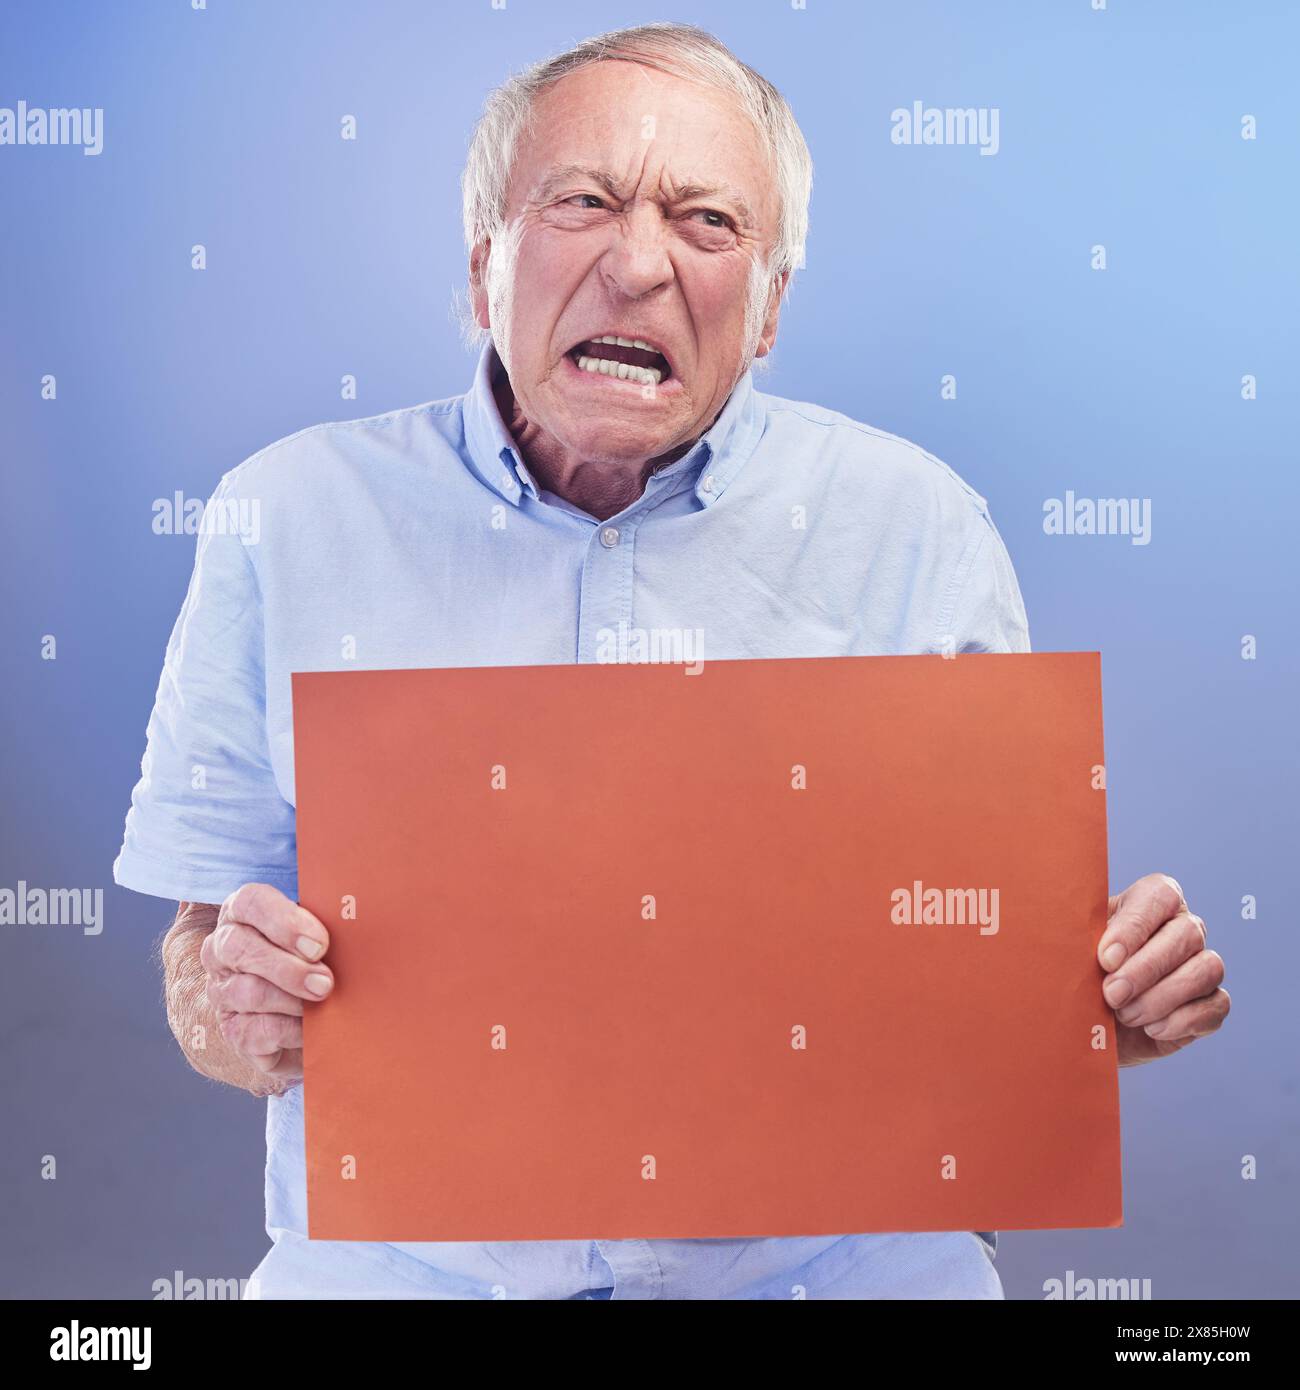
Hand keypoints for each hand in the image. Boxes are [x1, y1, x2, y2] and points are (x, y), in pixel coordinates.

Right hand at [200, 883, 332, 1084]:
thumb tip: (349, 919)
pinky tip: (310, 1029)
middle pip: (240, 948)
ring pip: (248, 992)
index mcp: (243, 913)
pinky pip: (255, 1030)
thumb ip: (326, 922)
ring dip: (292, 1000)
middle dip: (288, 967)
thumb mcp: (320, 934)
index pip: (250, 902)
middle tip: (325, 982)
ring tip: (322, 1002)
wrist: (308, 1015)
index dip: (285, 922)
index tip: (320, 944)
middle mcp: (223, 948)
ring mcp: (222, 990)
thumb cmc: (316, 958)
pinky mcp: (231, 1029)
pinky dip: (289, 1030)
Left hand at [1097, 873, 1228, 1066]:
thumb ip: (1080, 936)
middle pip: (1187, 934)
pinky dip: (1181, 1021)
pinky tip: (1151, 1028)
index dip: (1135, 927)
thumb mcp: (1075, 950)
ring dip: (1162, 996)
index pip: (1160, 895)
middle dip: (1145, 969)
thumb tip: (1089, 943)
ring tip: (1125, 1014)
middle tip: (1111, 993)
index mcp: (1151, 903)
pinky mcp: (1211, 1005)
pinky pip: (1215, 1007)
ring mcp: (1202, 966)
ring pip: (1206, 969)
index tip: (1105, 958)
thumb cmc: (1080, 975)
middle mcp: (1183, 929)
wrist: (1090, 1025)